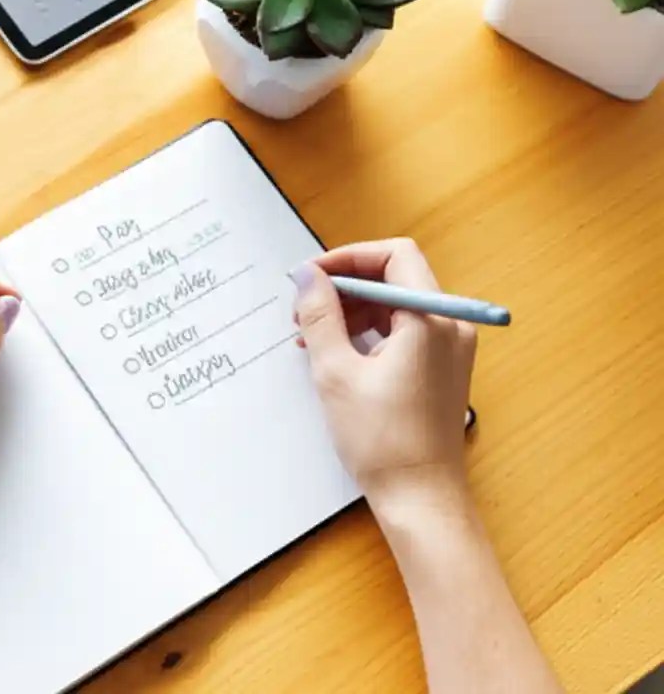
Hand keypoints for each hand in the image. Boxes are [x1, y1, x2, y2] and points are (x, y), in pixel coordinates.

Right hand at [291, 239, 476, 506]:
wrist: (421, 497)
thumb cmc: (383, 442)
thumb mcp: (336, 372)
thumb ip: (320, 316)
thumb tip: (306, 277)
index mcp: (431, 320)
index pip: (394, 255)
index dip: (348, 259)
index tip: (311, 277)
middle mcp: (450, 326)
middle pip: (396, 278)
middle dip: (346, 287)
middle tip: (304, 309)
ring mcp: (450, 349)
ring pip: (397, 305)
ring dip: (354, 312)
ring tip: (313, 336)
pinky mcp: (442, 369)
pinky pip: (404, 331)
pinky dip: (370, 333)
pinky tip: (337, 355)